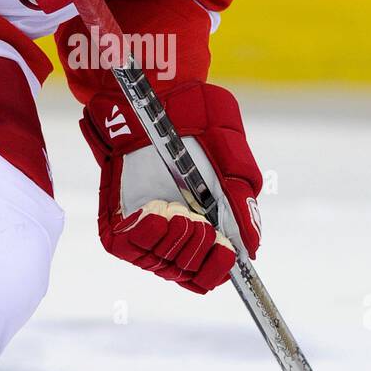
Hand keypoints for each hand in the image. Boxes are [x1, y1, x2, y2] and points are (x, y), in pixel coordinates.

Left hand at [80, 81, 262, 293]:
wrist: (153, 97)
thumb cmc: (195, 120)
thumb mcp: (230, 157)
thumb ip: (241, 202)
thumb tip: (252, 249)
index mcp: (206, 224)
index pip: (210, 272)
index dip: (217, 270)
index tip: (225, 252)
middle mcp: (175, 231)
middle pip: (187, 273)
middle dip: (197, 252)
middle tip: (200, 222)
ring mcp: (146, 227)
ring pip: (160, 263)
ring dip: (174, 242)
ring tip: (180, 211)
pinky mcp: (118, 219)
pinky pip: (127, 247)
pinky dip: (144, 235)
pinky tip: (155, 212)